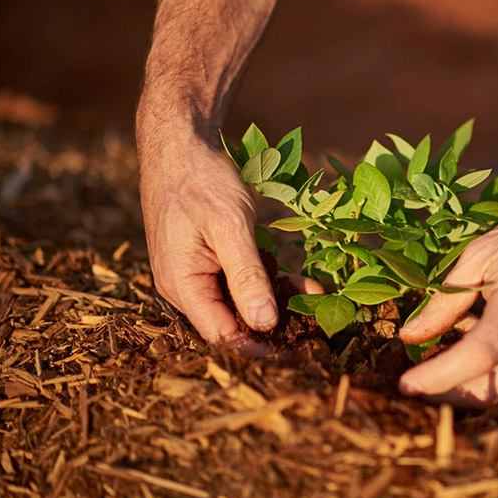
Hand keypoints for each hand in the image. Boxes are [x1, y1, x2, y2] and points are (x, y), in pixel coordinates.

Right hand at [138, 132, 320, 353]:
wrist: (180, 143)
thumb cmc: (201, 180)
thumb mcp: (230, 227)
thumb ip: (246, 276)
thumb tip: (264, 324)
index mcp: (183, 285)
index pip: (222, 335)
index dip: (259, 348)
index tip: (297, 353)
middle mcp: (186, 287)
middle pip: (231, 323)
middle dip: (273, 328)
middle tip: (315, 335)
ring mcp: (197, 273)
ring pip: (240, 302)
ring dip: (278, 304)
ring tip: (317, 305)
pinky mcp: (210, 259)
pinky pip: (241, 281)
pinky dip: (271, 281)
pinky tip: (304, 284)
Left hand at [397, 189, 497, 406]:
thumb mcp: (483, 253)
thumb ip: (446, 299)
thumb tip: (410, 336)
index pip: (478, 356)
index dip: (438, 377)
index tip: (406, 385)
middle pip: (491, 389)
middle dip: (447, 394)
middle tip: (414, 384)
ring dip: (470, 377)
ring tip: (449, 344)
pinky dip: (497, 363)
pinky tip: (485, 332)